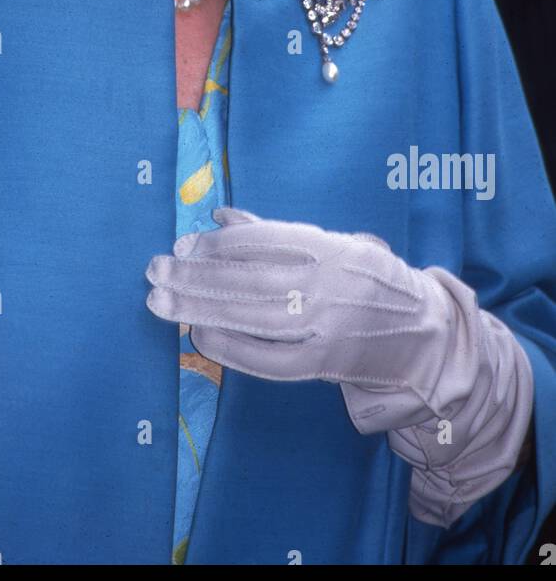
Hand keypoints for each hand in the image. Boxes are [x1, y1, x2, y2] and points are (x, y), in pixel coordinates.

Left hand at [145, 206, 473, 424]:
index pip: (263, 242)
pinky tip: (200, 334)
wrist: (425, 335)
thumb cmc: (369, 279)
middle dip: (195, 275)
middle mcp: (328, 286)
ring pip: (252, 317)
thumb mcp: (334, 243)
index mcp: (331, 248)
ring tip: (161, 301)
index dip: (217, 243)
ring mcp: (326, 328)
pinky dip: (231, 347)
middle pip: (249, 280)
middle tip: (154, 270)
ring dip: (200, 308)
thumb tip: (219, 215)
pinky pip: (269, 359)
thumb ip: (273, 231)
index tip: (182, 244)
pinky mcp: (324, 365)